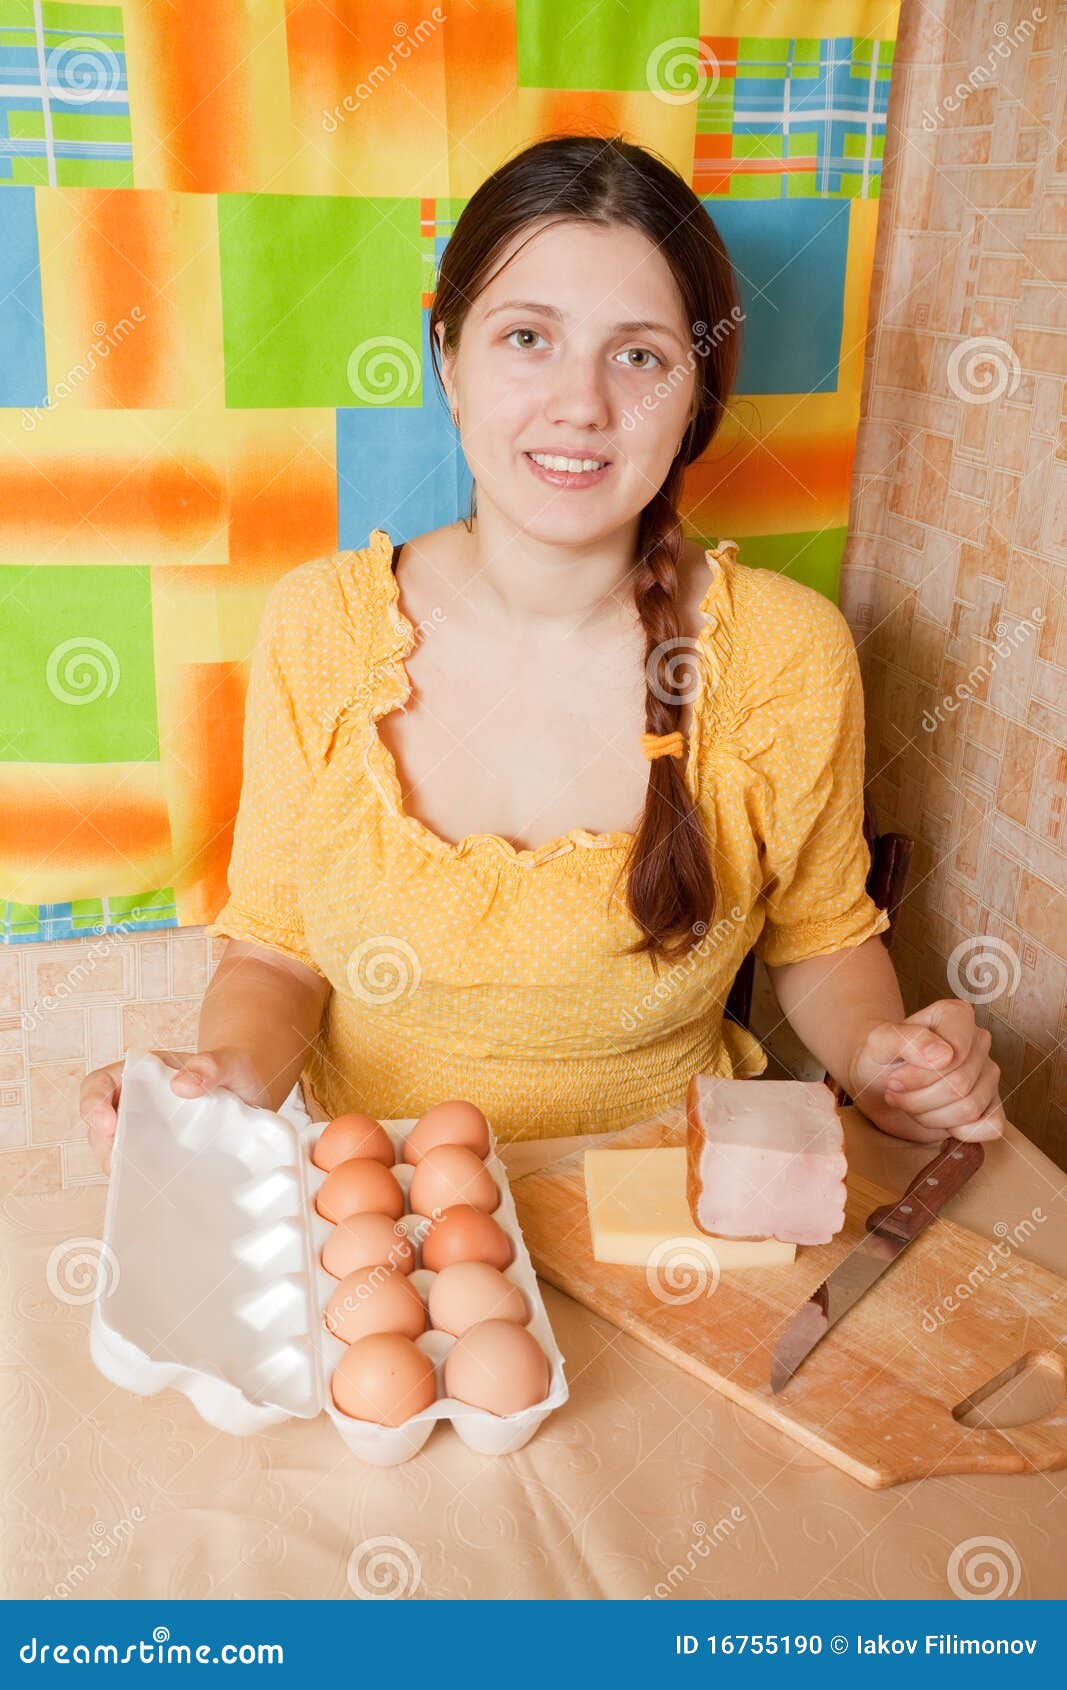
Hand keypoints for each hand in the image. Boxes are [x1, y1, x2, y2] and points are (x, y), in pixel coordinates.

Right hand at [80, 1047, 271, 1175]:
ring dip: (121, 1167)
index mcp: (140, 1073)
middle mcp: (134, 1102)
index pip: (98, 1084)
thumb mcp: (229, 1063)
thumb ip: (210, 1065)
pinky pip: (137, 1168)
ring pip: (114, 1151)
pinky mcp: (156, 1154)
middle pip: (99, 1125)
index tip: (107, 1126)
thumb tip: (182, 1085)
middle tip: (122, 1165)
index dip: (93, 1105)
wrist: (251, 1094)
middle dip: (103, 1146)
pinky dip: (139, 1179)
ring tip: (144, 1180)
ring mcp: (143, 1130)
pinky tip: (156, 1188)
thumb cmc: (233, 1071)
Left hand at [847, 998, 1005, 1143]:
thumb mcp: (879, 1043)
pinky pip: (990, 1127)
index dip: (920, 1076)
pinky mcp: (991, 1106)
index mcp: (957, 1016)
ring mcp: (988, 1074)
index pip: (955, 1054)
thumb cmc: (881, 1058)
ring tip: (909, 1103)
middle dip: (918, 1099)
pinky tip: (934, 1118)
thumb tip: (945, 1055)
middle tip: (895, 1092)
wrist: (879, 1083)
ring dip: (929, 1115)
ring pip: (969, 1108)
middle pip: (959, 1085)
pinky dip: (955, 1130)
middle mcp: (979, 1041)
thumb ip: (907, 1040)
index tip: (894, 1078)